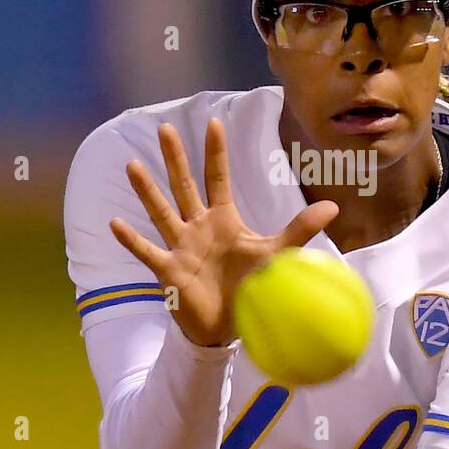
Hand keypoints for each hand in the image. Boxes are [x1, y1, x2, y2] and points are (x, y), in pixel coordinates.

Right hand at [109, 118, 338, 346]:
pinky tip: (115, 223)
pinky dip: (132, 239)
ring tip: (132, 165)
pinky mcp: (168, 270)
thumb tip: (332, 207)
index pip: (218, 179)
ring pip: (162, 213)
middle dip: (175, 158)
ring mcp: (180, 247)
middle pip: (184, 186)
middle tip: (164, 129)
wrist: (228, 326)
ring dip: (147, 191)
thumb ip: (300, 229)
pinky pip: (147, 252)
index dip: (216, 152)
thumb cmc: (249, 287)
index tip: (214, 121)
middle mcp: (198, 228)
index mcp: (223, 220)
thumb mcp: (276, 255)